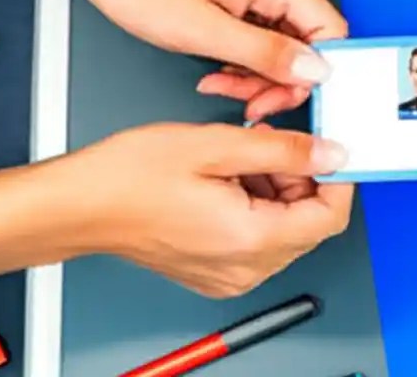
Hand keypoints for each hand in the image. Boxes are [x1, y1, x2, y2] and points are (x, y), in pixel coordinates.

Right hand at [56, 121, 352, 297]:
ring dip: (275, 189)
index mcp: (252, 239)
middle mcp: (246, 268)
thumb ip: (284, 149)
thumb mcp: (216, 144)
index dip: (338, 177)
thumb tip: (332, 152)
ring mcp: (230, 275)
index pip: (330, 217)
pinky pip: (258, 239)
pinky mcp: (216, 272)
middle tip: (268, 140)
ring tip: (237, 156)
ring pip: (284, 229)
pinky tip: (225, 179)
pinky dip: (255, 206)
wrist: (79, 206)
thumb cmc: (130, 175)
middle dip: (300, 177)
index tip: (329, 144)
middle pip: (308, 224)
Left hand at [72, 0, 347, 120]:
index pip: (331, 30)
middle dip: (280, 78)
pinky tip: (220, 71)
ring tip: (224, 86)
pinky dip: (246, 58)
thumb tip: (316, 71)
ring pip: (285, 41)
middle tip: (252, 103)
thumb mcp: (205, 32)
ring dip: (258, 72)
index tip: (294, 98)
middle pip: (309, 39)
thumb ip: (266, 54)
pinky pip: (264, 33)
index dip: (318, 72)